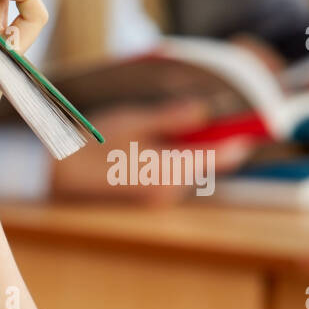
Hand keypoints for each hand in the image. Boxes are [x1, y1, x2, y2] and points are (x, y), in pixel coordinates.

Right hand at [49, 99, 261, 204]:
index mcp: (166, 174)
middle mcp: (166, 191)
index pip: (218, 156)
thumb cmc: (87, 146)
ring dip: (186, 147)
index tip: (257, 123)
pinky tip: (151, 141)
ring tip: (164, 125)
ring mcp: (155, 196)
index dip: (238, 138)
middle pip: (203, 162)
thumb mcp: (130, 121)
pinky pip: (170, 173)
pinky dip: (170, 157)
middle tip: (203, 113)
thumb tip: (204, 112)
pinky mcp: (144, 194)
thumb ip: (171, 117)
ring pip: (187, 167)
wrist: (52, 174)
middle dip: (207, 139)